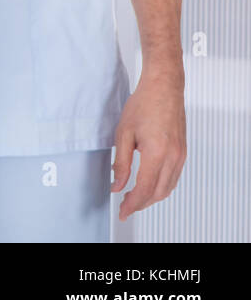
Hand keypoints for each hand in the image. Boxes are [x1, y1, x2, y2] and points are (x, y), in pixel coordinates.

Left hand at [112, 66, 186, 219]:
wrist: (164, 87)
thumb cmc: (143, 104)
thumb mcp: (123, 133)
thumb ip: (121, 162)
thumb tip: (117, 185)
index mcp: (157, 153)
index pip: (143, 189)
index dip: (131, 204)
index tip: (121, 212)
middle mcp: (173, 157)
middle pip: (157, 193)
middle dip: (140, 204)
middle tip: (124, 207)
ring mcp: (181, 156)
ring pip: (167, 188)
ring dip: (151, 197)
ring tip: (133, 198)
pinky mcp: (183, 152)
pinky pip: (173, 178)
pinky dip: (160, 187)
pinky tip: (148, 185)